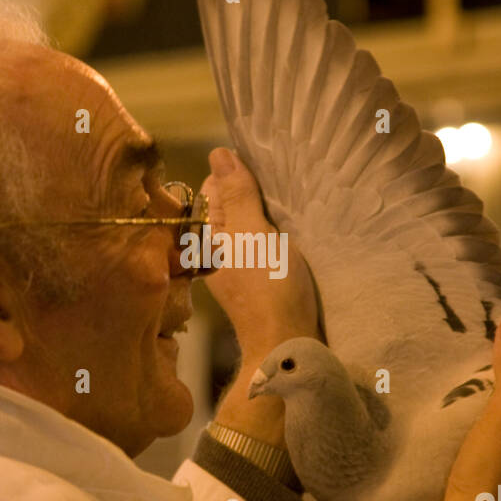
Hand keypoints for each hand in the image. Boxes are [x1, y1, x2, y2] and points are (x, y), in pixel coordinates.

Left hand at [200, 147, 319, 452]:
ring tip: (288, 195)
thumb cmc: (269, 288)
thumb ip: (237, 196)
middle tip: (278, 171)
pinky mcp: (258, 283)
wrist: (288, 346)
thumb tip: (218, 154)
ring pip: (247, 226)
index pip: (213, 190)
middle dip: (248, 190)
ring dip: (264, 211)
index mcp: (208, 238)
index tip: (259, 156)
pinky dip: (274, 233)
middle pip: (230, 207)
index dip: (233, 171)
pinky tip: (292, 229)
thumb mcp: (253, 234)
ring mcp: (238, 269)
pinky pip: (262, 246)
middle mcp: (218, 251)